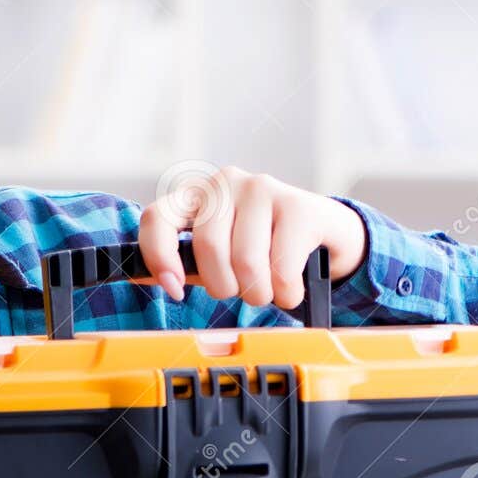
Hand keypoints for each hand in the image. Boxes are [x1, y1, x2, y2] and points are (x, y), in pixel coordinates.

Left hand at [138, 165, 368, 307]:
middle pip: (208, 248)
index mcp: (195, 196)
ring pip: (246, 262)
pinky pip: (282, 269)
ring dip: (259, 294)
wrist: (324, 233)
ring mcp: (262, 188)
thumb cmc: (262, 247)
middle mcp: (224, 182)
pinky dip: (286, 294)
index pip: (157, 218)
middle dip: (226, 287)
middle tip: (241, 290)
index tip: (175, 290)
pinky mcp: (298, 204)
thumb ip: (185, 265)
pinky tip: (290, 288)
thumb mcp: (217, 256)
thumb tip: (153, 280)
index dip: (159, 257)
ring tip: (268, 289)